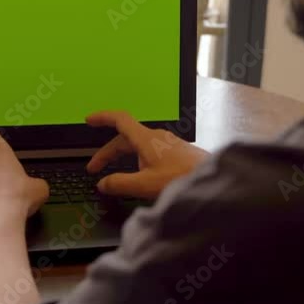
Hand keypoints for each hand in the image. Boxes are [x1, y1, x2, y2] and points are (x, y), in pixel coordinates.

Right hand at [86, 111, 209, 198]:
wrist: (213, 181)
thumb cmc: (183, 179)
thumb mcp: (144, 185)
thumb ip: (120, 184)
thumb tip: (103, 184)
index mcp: (146, 139)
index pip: (120, 120)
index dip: (103, 118)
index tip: (90, 120)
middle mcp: (157, 137)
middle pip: (125, 138)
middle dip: (108, 152)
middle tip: (95, 168)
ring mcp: (168, 144)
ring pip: (138, 146)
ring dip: (124, 157)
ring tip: (117, 175)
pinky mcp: (176, 153)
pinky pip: (150, 152)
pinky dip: (138, 161)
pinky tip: (142, 176)